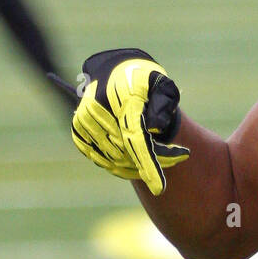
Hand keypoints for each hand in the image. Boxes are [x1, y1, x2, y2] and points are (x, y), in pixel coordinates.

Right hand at [69, 48, 189, 194]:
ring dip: (138, 165)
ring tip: (161, 155)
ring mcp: (85, 123)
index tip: (159, 188)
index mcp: (122, 99)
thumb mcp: (162, 85)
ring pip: (114, 161)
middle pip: (127, 153)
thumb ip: (163, 104)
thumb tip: (154, 128)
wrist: (115, 70)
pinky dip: (121, 166)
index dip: (148, 164)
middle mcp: (98, 112)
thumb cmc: (145, 80)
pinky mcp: (79, 132)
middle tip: (178, 157)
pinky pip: (102, 160)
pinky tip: (138, 159)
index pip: (135, 138)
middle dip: (153, 162)